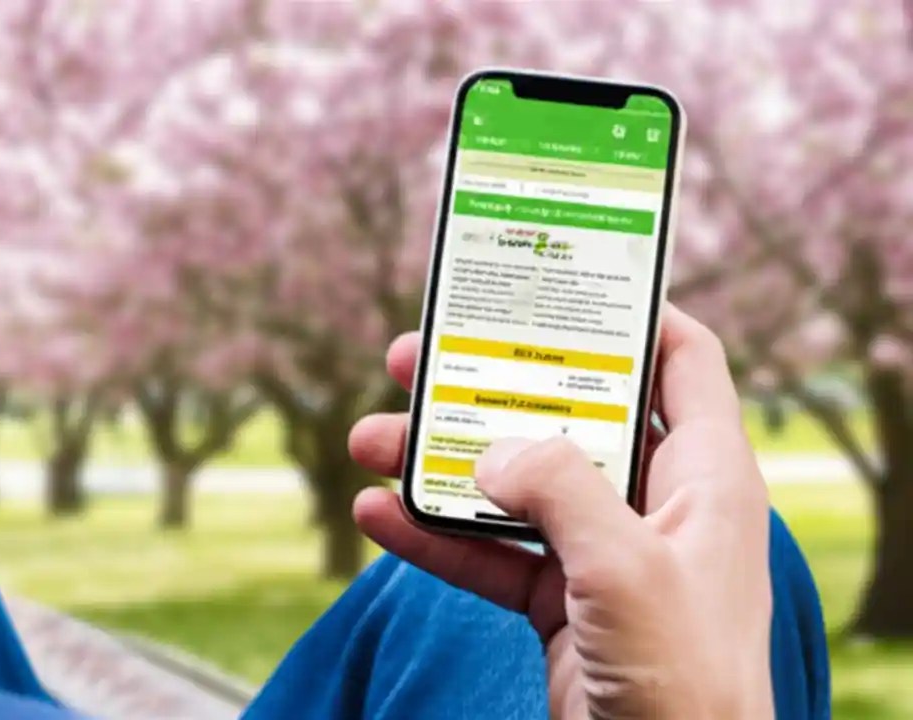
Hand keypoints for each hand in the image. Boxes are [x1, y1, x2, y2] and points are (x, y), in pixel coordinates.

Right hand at [349, 307, 773, 719]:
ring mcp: (600, 551)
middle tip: (414, 358)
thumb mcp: (628, 568)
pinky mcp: (557, 600)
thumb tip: (495, 451)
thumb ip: (561, 489)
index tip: (555, 285)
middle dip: (486, 387)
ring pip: (509, 483)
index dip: (628, 314)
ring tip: (369, 439)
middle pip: (565, 415)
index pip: (680, 361)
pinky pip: (486, 551)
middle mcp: (652, 500)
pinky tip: (378, 514)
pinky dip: (433, 534)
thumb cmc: (688, 682)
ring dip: (437, 462)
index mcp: (704, 474)